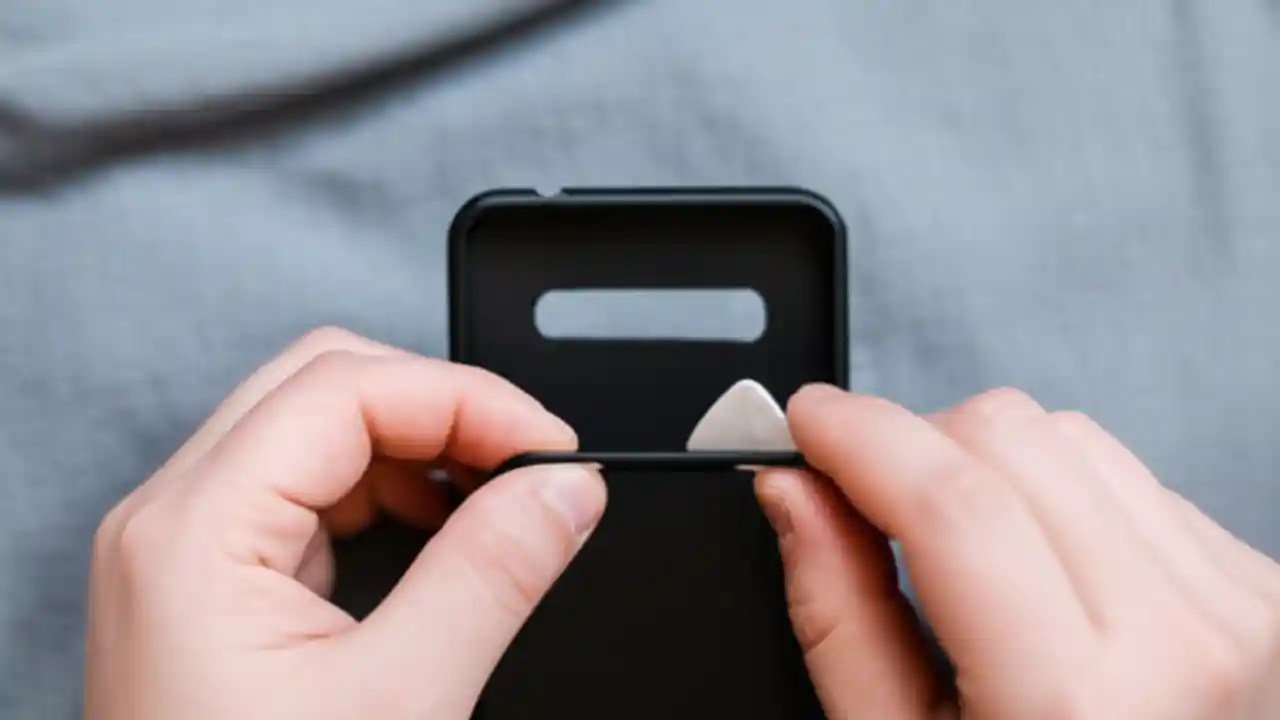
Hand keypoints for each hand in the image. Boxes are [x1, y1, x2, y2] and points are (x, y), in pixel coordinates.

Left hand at [85, 328, 606, 718]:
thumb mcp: (401, 703)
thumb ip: (492, 575)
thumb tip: (564, 490)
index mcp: (193, 534)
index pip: (346, 388)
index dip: (466, 398)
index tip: (550, 448)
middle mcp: (171, 524)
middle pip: (323, 384)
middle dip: (441, 407)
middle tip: (528, 461)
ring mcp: (183, 550)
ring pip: (314, 426)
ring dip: (416, 445)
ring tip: (495, 496)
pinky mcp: (209, 582)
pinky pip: (304, 488)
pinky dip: (385, 491)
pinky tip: (439, 528)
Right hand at [757, 385, 1279, 718]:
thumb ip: (838, 614)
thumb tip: (795, 491)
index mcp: (1076, 705)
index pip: (953, 503)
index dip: (861, 435)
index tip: (808, 419)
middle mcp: (1181, 641)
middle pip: (1010, 438)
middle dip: (915, 445)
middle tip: (870, 499)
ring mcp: (1237, 607)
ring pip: (1070, 437)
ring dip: (987, 464)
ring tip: (962, 548)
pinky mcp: (1259, 586)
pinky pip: (1128, 475)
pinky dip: (1056, 493)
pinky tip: (1038, 565)